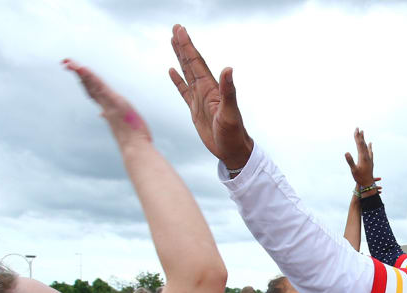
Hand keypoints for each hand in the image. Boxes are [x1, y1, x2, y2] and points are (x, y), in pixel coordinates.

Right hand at [62, 59, 151, 145]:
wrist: (135, 149)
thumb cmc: (132, 139)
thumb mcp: (121, 125)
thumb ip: (110, 117)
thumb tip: (101, 114)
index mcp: (108, 109)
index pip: (93, 92)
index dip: (84, 82)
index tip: (76, 72)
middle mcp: (106, 105)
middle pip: (89, 86)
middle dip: (77, 73)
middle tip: (66, 62)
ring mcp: (109, 104)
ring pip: (92, 85)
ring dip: (81, 72)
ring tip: (70, 62)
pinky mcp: (114, 103)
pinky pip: (101, 87)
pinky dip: (91, 78)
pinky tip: (83, 69)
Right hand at [168, 24, 253, 168]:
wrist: (233, 150)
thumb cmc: (233, 133)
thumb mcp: (230, 112)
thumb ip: (228, 91)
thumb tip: (228, 69)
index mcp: (211, 88)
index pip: (197, 62)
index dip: (188, 46)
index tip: (180, 30)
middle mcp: (205, 90)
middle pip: (191, 63)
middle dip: (183, 45)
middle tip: (175, 28)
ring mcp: (199, 99)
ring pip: (187, 73)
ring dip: (180, 57)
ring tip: (173, 42)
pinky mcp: (195, 109)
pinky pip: (183, 90)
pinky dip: (178, 80)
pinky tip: (172, 70)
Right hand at [344, 128, 379, 187]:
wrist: (368, 184)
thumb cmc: (360, 178)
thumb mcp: (353, 170)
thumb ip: (350, 161)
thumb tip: (346, 152)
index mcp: (362, 157)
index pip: (359, 144)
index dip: (357, 136)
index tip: (356, 130)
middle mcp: (367, 156)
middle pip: (363, 144)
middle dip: (360, 136)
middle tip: (358, 128)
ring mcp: (369, 158)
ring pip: (366, 146)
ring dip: (364, 139)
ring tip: (363, 132)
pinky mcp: (370, 161)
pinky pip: (370, 151)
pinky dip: (369, 146)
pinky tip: (370, 144)